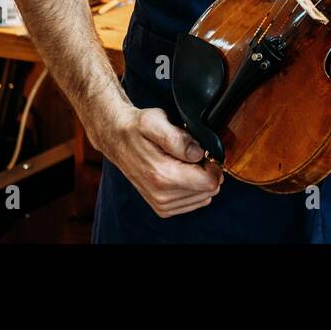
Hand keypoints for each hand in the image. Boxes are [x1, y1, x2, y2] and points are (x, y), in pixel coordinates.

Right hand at [94, 103, 222, 218]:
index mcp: (163, 176)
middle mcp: (162, 196)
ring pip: (203, 197)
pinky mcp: (162, 207)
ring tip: (183, 162)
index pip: (210, 182)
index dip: (214, 164)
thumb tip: (199, 153)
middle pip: (208, 190)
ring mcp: (161, 204)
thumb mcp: (155, 122)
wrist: (116, 139)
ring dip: (199, 179)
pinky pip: (193, 202)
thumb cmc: (136, 128)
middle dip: (207, 171)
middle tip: (191, 153)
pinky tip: (182, 172)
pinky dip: (193, 188)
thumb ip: (178, 139)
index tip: (205, 151)